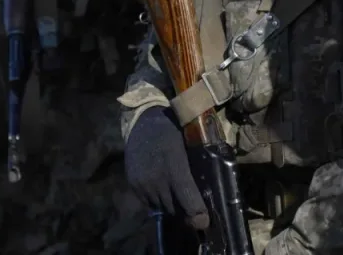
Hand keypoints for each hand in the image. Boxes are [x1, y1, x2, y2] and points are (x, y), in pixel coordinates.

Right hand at [125, 107, 208, 231]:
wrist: (142, 120)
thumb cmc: (172, 129)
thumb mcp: (189, 144)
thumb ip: (196, 168)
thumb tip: (209, 192)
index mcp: (174, 166)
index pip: (187, 200)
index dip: (197, 214)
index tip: (204, 221)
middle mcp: (156, 178)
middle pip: (174, 209)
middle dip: (186, 212)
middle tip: (195, 211)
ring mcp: (142, 183)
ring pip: (162, 208)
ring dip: (172, 207)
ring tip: (179, 200)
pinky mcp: (133, 184)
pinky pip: (149, 203)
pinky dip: (158, 201)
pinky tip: (164, 191)